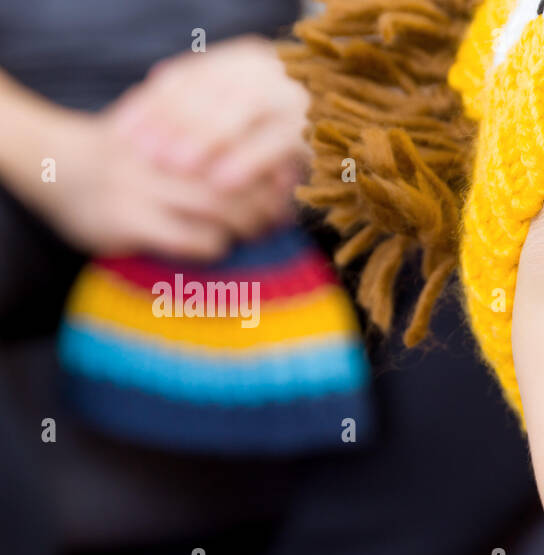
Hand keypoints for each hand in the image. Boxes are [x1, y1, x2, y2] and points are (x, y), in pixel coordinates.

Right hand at [22, 107, 270, 261]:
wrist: (57, 165)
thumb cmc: (132, 154)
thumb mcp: (168, 129)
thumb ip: (214, 140)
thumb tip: (283, 166)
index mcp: (172, 120)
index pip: (235, 140)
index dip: (268, 164)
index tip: (286, 179)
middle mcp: (156, 149)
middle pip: (232, 175)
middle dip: (263, 201)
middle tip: (277, 215)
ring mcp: (138, 183)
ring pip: (217, 206)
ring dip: (245, 225)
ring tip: (253, 231)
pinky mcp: (125, 220)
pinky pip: (190, 238)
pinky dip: (214, 245)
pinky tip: (216, 245)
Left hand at [106, 34, 311, 194]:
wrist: (361, 139)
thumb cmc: (292, 144)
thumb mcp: (245, 126)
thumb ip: (207, 116)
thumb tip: (148, 119)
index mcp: (247, 62)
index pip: (188, 76)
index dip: (151, 104)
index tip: (121, 134)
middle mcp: (272, 69)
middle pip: (210, 89)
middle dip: (171, 122)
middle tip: (142, 153)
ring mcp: (297, 92)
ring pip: (240, 107)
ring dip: (203, 138)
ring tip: (173, 167)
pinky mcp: (321, 124)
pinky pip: (277, 140)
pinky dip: (247, 160)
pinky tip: (220, 183)